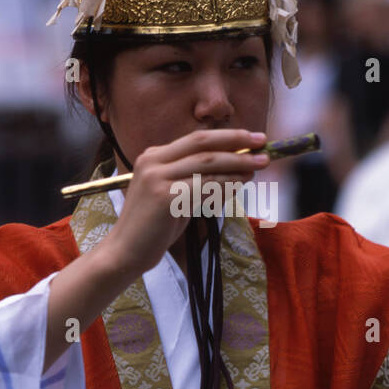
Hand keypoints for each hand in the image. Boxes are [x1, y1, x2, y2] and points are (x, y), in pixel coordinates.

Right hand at [102, 128, 269, 277]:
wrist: (125, 253)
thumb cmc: (153, 228)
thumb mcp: (175, 196)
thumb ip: (198, 181)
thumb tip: (237, 171)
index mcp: (153, 156)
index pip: (197, 139)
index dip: (227, 136)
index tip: (253, 137)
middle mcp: (152, 161)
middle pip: (203, 144)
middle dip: (237, 142)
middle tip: (264, 145)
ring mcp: (157, 178)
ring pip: (207, 164)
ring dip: (237, 163)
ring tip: (259, 165)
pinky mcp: (164, 197)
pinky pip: (205, 186)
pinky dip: (226, 184)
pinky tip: (241, 185)